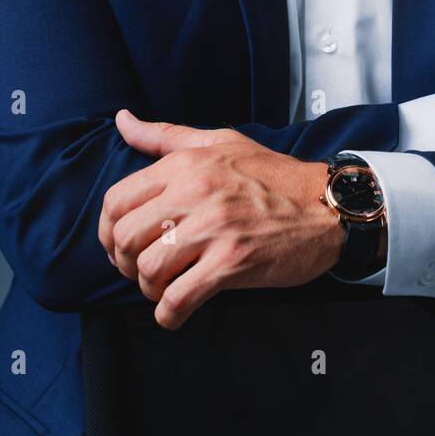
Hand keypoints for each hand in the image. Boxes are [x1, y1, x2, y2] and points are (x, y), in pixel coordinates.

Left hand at [99, 116, 343, 328]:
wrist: (326, 207)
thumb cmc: (274, 176)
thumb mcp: (220, 143)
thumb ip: (165, 136)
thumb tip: (122, 120)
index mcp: (186, 164)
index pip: (116, 200)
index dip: (108, 231)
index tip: (120, 245)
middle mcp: (195, 193)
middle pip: (125, 238)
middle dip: (125, 263)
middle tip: (143, 270)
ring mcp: (213, 229)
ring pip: (147, 270)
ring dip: (149, 289)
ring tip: (165, 288)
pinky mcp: (231, 263)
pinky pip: (178, 298)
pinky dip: (169, 314)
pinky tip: (177, 311)